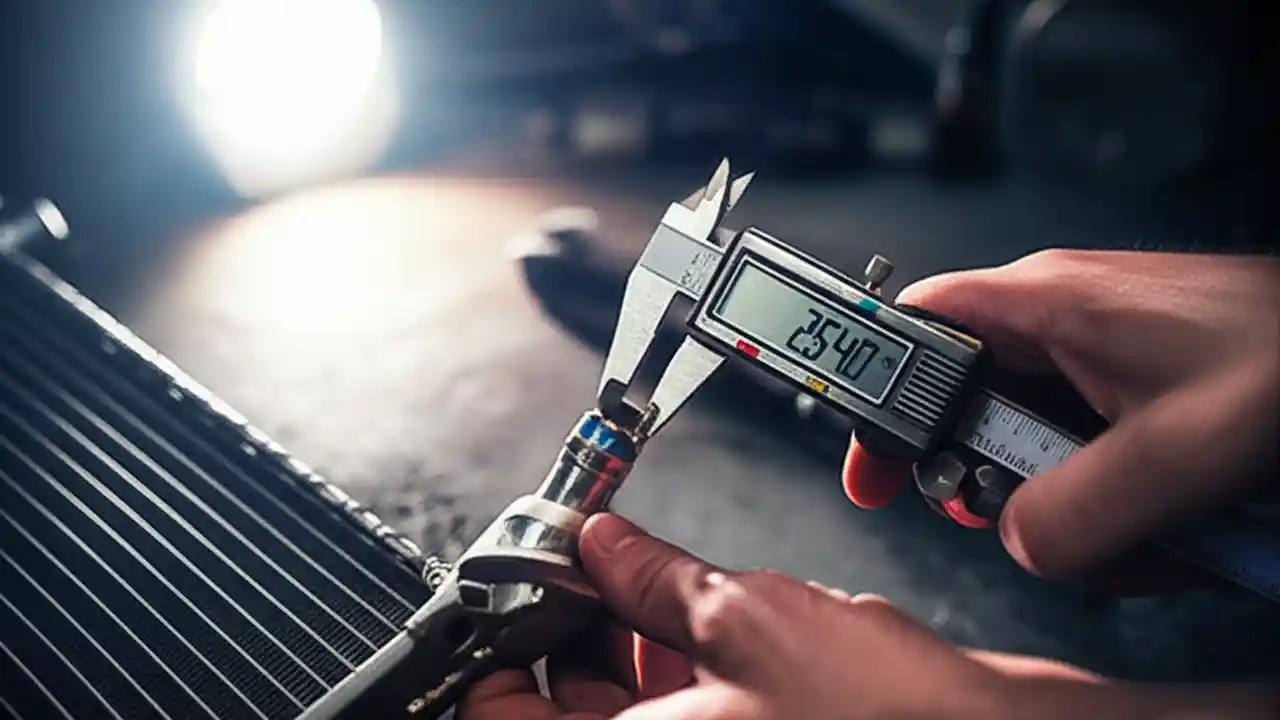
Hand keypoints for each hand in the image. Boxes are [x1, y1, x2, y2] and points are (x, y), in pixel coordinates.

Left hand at [460, 514, 1275, 718]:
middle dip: (565, 631)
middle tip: (573, 562)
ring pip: (627, 709)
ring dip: (621, 638)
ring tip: (630, 570)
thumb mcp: (743, 619)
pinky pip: (686, 710)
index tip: (507, 601)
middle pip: (564, 711)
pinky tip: (689, 602)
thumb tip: (602, 543)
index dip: (495, 656)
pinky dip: (674, 659)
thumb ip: (653, 578)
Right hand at [844, 251, 1279, 577]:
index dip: (879, 398)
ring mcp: (1097, 352)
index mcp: (1043, 302)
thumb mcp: (1177, 452)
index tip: (872, 463)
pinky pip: (1084, 448)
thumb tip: (1016, 541)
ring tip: (1134, 525)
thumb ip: (1078, 510)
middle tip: (1009, 514)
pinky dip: (1113, 498)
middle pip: (966, 403)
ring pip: (1030, 440)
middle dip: (988, 477)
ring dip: (1068, 502)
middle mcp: (1059, 319)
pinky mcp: (1131, 383)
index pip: (913, 330)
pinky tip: (1164, 519)